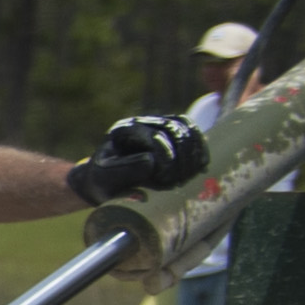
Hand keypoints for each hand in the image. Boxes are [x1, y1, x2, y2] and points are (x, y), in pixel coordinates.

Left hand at [68, 112, 208, 207]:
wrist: (104, 180)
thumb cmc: (103, 182)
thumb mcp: (105, 179)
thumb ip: (126, 170)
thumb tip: (152, 162)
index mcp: (123, 130)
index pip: (154, 137)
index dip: (167, 158)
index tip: (167, 180)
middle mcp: (141, 122)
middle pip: (173, 129)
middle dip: (183, 156)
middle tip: (182, 179)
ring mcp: (156, 124)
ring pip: (185, 127)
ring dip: (194, 151)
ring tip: (193, 173)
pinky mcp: (170, 132)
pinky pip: (191, 131)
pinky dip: (199, 147)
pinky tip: (202, 165)